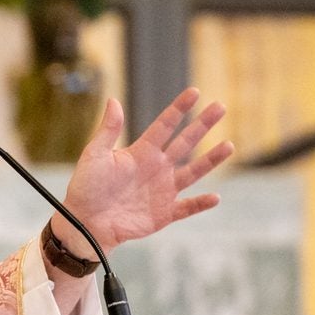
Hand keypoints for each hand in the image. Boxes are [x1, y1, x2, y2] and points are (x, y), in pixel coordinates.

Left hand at [53, 88, 233, 257]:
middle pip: (185, 142)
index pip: (164, 125)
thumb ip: (108, 130)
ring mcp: (163, 190)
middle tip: (221, 107)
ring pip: (193, 172)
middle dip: (202, 125)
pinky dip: (200, 204)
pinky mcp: (164, 213)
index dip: (179, 108)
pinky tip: (215, 197)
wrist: (85, 222)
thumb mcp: (94, 155)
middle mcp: (156, 168)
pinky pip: (187, 207)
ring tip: (229, 145)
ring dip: (210, 160)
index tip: (195, 92)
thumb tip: (113, 100)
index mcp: (141, 152)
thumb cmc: (86, 187)